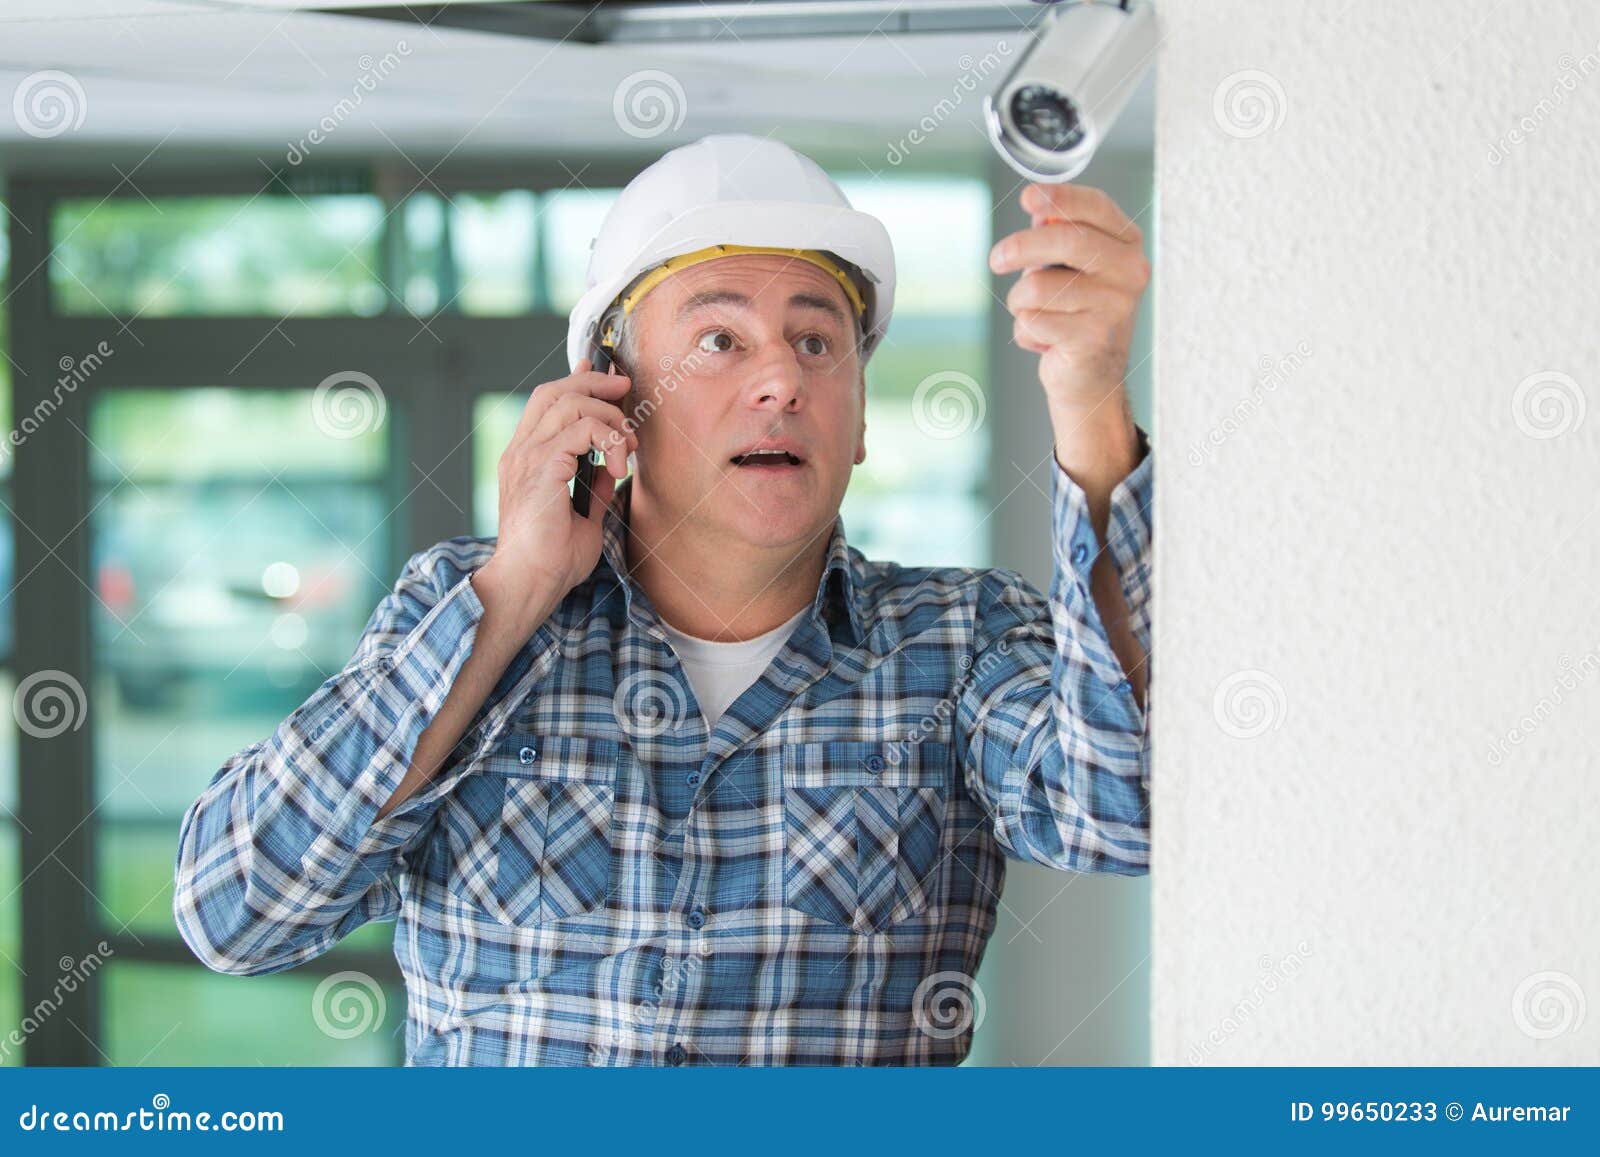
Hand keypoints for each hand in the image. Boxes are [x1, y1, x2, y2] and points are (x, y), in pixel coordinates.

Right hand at [477, 357, 637, 622]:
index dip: (577, 382)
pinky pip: (581, 429)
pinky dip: (609, 440)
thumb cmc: (551, 561)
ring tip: (628, 448)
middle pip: (555, 391)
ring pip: (571, 404)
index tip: (607, 379)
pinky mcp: (541, 468)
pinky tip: (620, 467)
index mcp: (525, 460)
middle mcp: (521, 453)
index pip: (547, 403)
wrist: (529, 584)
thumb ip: (594, 490)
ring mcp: (527, 458)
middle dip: (595, 384)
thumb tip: (611, 470)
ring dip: (609, 418)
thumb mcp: (584, 519)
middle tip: (626, 391)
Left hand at [990, 182, 1148, 486]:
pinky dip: (1026, 330)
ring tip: (1034, 313)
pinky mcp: (1094, 338)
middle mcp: (1130, 271)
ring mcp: (1116, 306)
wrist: (1091, 377)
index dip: (1060, 197)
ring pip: (1040, 286)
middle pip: (1067, 241)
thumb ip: (1058, 235)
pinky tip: (1045, 339)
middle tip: (996, 259)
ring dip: (1020, 301)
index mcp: (1127, 244)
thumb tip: (1039, 210)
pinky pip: (1035, 320)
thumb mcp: (1071, 268)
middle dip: (1021, 246)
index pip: (1096, 207)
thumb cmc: (1076, 312)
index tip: (1028, 197)